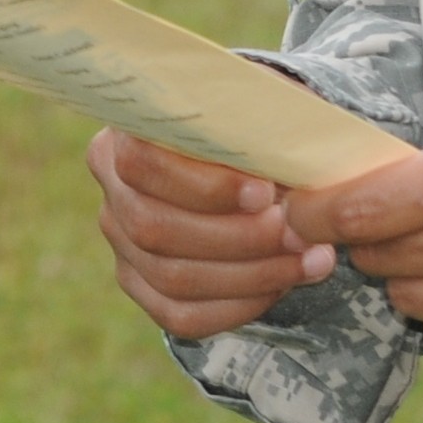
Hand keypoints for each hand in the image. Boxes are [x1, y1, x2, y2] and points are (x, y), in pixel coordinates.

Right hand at [87, 129, 340, 341]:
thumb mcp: (253, 106)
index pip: (144, 165)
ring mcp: (122, 242)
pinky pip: (183, 316)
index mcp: (123, 136)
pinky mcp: (142, 285)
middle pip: (156, 229)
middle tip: (298, 233)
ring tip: (309, 259)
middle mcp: (113, 190)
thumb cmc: (251, 126)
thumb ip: (253, 122)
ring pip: (172, 279)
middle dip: (238, 239)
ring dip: (252, 275)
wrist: (252, 160)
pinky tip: (282, 284)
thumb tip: (282, 158)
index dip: (206, 187)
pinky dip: (239, 307)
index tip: (266, 193)